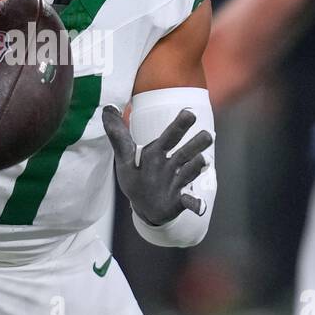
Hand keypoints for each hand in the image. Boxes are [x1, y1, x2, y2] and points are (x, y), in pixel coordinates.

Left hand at [102, 105, 211, 224]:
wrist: (144, 207)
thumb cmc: (137, 177)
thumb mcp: (125, 156)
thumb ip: (118, 134)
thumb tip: (107, 107)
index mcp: (158, 152)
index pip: (169, 136)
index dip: (179, 125)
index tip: (189, 113)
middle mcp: (172, 165)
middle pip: (185, 152)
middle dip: (196, 144)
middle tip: (207, 135)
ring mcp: (177, 183)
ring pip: (189, 173)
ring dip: (196, 167)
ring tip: (203, 160)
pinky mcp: (179, 201)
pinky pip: (189, 202)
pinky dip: (195, 203)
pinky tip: (199, 205)